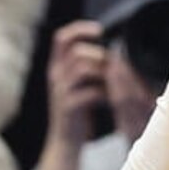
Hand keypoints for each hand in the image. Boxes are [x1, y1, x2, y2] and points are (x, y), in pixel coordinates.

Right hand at [45, 20, 110, 152]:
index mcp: (57, 67)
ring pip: (82, 67)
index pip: (61, 37)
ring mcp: (60, 91)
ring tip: (113, 80)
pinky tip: (110, 97)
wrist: (65, 141)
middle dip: (98, 54)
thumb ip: (87, 65)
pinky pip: (89, 92)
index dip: (79, 28)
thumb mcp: (77, 83)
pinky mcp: (69, 107)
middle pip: (75, 50)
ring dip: (103, 71)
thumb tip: (112, 49)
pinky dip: (104, 92)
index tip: (100, 29)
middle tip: (112, 65)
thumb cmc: (78, 110)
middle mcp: (55, 76)